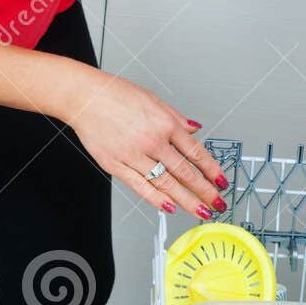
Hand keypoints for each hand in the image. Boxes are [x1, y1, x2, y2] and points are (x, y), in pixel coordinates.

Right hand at [68, 71, 226, 219]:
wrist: (84, 97)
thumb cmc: (115, 94)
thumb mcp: (154, 100)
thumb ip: (176, 118)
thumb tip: (195, 129)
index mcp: (165, 123)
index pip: (196, 152)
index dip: (211, 170)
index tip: (220, 181)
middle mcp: (152, 140)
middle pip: (185, 172)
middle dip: (204, 190)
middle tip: (217, 203)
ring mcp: (134, 155)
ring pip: (166, 183)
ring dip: (186, 200)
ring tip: (199, 210)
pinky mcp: (116, 165)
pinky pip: (140, 186)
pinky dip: (156, 199)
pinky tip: (170, 207)